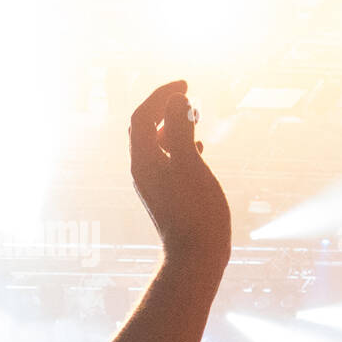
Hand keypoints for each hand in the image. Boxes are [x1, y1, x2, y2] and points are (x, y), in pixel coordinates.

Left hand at [129, 80, 230, 267]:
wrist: (196, 257)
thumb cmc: (196, 213)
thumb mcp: (190, 165)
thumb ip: (180, 129)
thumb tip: (176, 99)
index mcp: (143, 160)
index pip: (143, 116)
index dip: (161, 95)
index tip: (185, 84)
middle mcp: (142, 171)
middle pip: (144, 128)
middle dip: (164, 108)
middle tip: (187, 96)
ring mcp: (153, 184)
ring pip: (157, 144)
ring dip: (174, 125)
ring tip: (196, 117)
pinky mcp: (166, 195)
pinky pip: (167, 161)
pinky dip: (180, 146)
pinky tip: (198, 148)